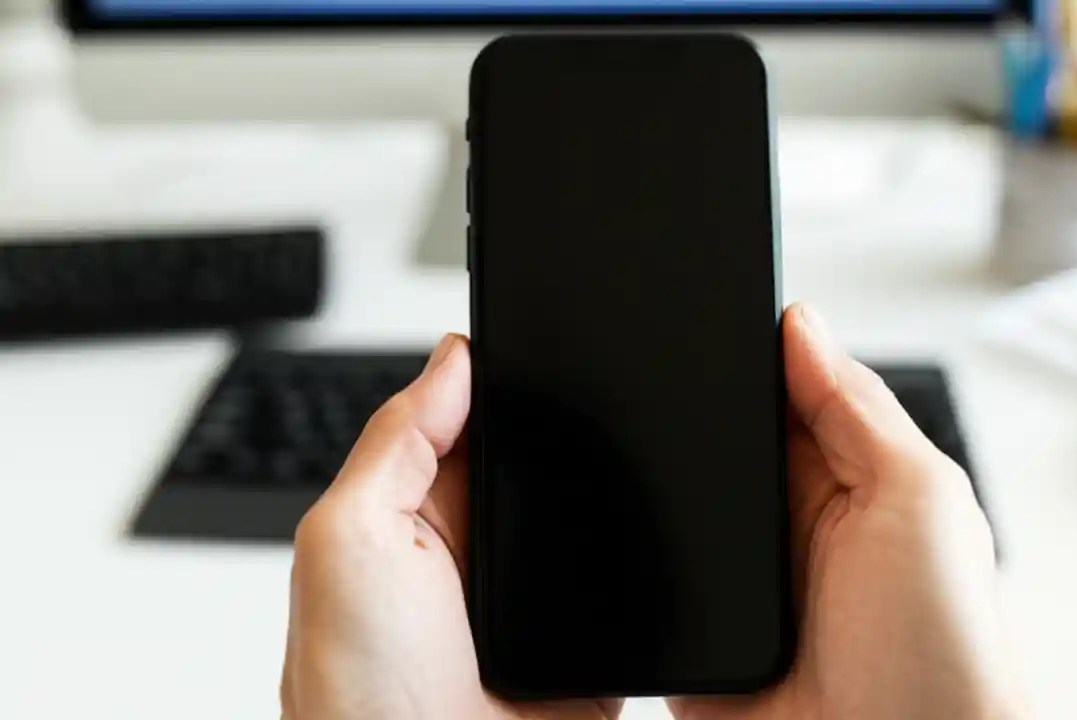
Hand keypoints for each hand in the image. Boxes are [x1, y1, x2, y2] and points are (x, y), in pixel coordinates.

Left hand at [281, 334, 621, 719]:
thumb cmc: (361, 698)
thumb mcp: (346, 542)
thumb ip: (394, 442)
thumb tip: (453, 358)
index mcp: (411, 512)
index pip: (467, 416)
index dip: (505, 372)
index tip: (545, 324)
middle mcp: (475, 548)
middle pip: (542, 453)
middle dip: (573, 422)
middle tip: (616, 375)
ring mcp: (536, 593)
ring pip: (595, 507)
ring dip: (620, 486)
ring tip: (652, 443)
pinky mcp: (590, 636)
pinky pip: (633, 571)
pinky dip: (651, 549)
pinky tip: (664, 523)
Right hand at [670, 304, 1024, 719]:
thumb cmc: (943, 654)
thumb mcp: (922, 501)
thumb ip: (859, 410)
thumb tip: (800, 325)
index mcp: (851, 477)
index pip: (786, 389)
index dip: (749, 349)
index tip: (707, 308)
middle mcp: (792, 522)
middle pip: (721, 437)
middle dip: (692, 414)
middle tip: (664, 389)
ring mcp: (740, 577)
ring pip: (673, 500)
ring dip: (659, 487)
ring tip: (644, 468)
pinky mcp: (693, 630)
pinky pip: (643, 574)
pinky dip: (630, 556)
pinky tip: (622, 536)